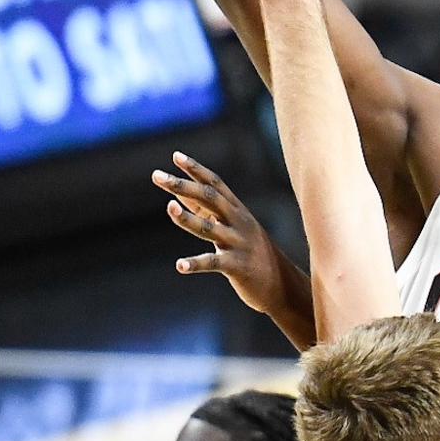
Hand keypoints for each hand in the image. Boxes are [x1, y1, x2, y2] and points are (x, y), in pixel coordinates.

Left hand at [153, 152, 292, 309]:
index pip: (214, 183)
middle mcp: (238, 222)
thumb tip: (176, 195)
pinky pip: (214, 262)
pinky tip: (180, 266)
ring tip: (169, 208)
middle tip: (157, 176)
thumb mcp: (232, 226)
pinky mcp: (237, 266)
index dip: (195, 169)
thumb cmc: (250, 252)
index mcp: (236, 210)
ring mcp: (238, 243)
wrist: (282, 284)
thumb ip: (205, 210)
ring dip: (187, 218)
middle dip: (182, 185)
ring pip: (209, 228)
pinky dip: (196, 264)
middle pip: (209, 197)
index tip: (175, 156)